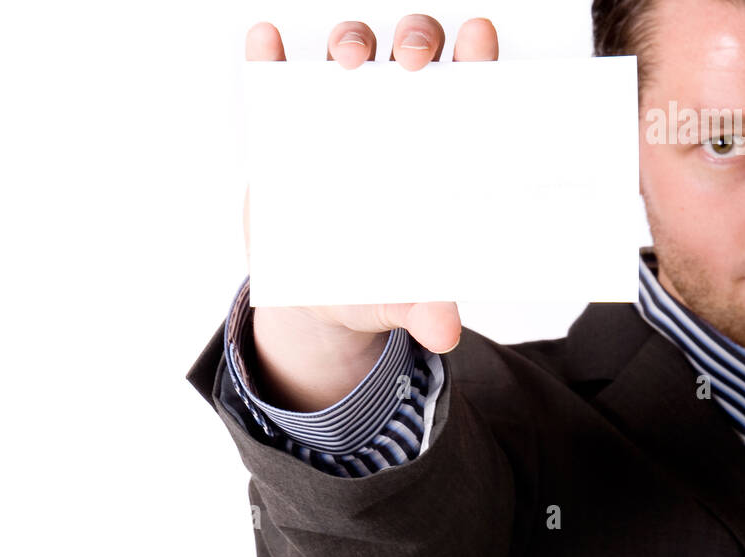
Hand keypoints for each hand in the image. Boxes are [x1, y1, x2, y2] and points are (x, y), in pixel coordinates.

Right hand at [242, 15, 498, 356]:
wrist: (316, 299)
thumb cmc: (375, 284)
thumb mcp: (399, 298)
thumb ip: (424, 307)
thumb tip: (446, 331)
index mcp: (436, 149)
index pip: (466, 87)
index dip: (476, 54)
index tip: (478, 37)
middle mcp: (393, 118)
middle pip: (412, 52)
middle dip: (415, 41)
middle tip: (410, 64)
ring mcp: (337, 118)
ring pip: (352, 52)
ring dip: (353, 42)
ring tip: (349, 64)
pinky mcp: (284, 128)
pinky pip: (275, 76)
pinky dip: (269, 54)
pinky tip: (266, 40)